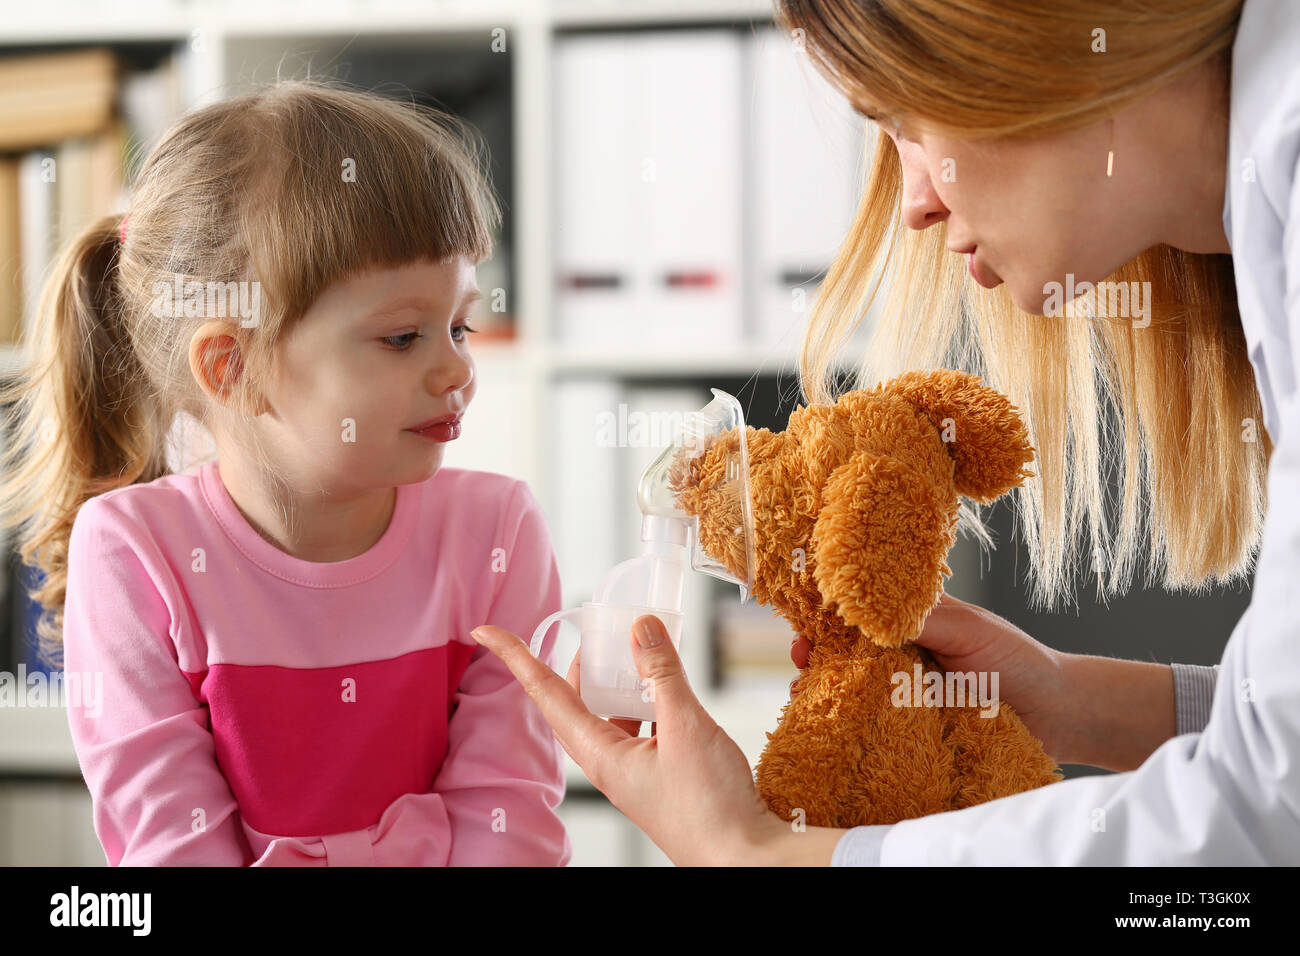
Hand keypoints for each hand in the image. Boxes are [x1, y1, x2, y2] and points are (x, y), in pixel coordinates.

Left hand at [470, 615, 788, 864]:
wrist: (742, 857)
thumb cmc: (711, 806)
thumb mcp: (686, 727)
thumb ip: (662, 674)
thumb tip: (639, 628)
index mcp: (601, 755)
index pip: (546, 694)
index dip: (516, 658)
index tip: (485, 632)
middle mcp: (608, 764)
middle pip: (575, 703)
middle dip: (579, 664)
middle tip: (595, 631)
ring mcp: (632, 772)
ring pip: (609, 716)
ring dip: (617, 682)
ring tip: (638, 653)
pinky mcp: (656, 777)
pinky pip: (637, 730)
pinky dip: (645, 702)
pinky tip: (668, 691)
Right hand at [789, 592, 1069, 762]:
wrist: (1058, 714)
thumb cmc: (1017, 660)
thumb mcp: (968, 627)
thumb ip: (922, 616)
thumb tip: (869, 604)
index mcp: (912, 625)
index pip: (859, 615)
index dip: (827, 616)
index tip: (805, 624)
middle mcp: (903, 658)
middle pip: (845, 653)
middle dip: (814, 654)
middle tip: (800, 660)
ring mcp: (905, 695)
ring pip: (853, 690)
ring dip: (824, 690)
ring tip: (803, 695)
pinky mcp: (912, 731)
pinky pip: (873, 726)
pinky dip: (846, 724)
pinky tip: (827, 726)